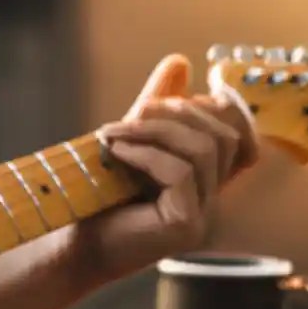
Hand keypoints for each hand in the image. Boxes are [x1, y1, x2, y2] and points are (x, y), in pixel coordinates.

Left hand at [61, 55, 259, 286]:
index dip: (218, 109)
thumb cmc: (96, 197)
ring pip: (204, 151)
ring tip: (115, 133)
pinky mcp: (184, 227)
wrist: (69, 246)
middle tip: (134, 113)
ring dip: (157, 130)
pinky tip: (116, 153)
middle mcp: (211, 203)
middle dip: (179, 113)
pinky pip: (181, 173)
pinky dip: (146, 154)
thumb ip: (157, 109)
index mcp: (204, 184)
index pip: (239, 138)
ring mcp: (202, 218)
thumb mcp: (131, 141)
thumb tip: (181, 62)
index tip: (173, 98)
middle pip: (224, 138)